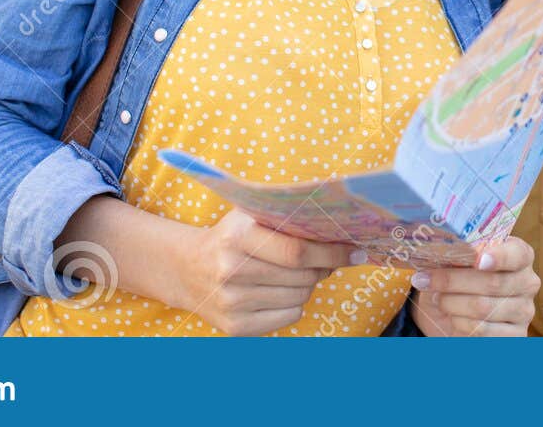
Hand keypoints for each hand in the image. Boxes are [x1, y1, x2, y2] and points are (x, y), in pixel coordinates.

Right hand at [175, 208, 353, 335]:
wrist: (187, 269)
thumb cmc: (231, 237)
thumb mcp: (250, 215)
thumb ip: (288, 214)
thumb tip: (338, 225)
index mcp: (237, 236)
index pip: (297, 251)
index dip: (331, 252)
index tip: (355, 250)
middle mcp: (231, 271)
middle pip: (302, 276)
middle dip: (324, 267)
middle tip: (327, 259)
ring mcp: (232, 303)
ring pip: (300, 296)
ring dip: (308, 284)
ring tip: (295, 273)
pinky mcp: (235, 327)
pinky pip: (290, 316)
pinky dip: (294, 303)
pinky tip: (279, 290)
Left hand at [407, 237, 538, 336]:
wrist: (460, 312)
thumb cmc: (462, 278)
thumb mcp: (460, 261)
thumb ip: (458, 254)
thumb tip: (438, 252)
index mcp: (520, 255)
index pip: (517, 253)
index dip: (499, 256)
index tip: (478, 260)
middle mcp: (528, 282)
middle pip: (492, 283)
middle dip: (452, 281)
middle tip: (425, 280)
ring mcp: (524, 311)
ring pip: (483, 308)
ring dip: (450, 303)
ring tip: (437, 299)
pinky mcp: (515, 336)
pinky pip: (482, 331)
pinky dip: (459, 323)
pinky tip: (451, 317)